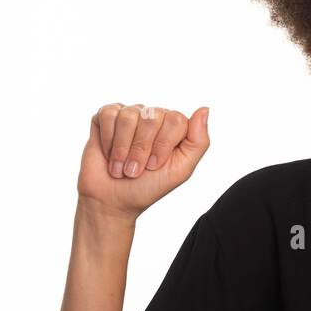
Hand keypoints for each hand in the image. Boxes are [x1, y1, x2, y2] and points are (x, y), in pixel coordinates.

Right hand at [76, 103, 209, 220]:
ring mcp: (130, 115)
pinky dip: (108, 140)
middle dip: (141, 149)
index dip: (163, 145)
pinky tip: (109, 153)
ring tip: (121, 165)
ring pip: (129, 115)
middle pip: (152, 116)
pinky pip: (109, 114)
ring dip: (123, 148)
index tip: (154, 166)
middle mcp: (153, 116)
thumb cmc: (148, 186)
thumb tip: (204, 109)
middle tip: (135, 169)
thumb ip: (198, 141)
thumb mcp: (181, 169)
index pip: (176, 120)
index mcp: (174, 127)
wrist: (113, 201)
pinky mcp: (106, 117)